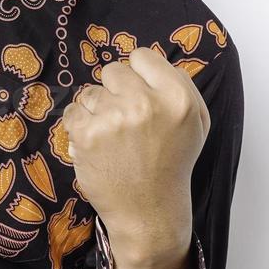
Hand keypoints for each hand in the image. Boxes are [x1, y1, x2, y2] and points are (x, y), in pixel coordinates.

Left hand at [62, 45, 209, 262]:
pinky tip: (97, 145)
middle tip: (126, 121)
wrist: (149, 212)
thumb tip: (150, 62)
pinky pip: (73, 110)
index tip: (140, 96)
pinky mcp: (87, 134)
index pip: (142, 56)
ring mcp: (114, 118)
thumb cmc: (171, 164)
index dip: (139, 76)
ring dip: (97, 111)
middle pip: (113, 70)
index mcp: (178, 97)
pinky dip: (80, 126)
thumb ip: (180, 85)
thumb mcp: (195, 122)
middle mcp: (147, 104)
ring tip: (114, 139)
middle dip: (116, 92)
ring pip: (91, 92)